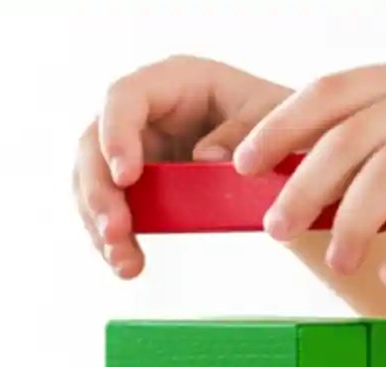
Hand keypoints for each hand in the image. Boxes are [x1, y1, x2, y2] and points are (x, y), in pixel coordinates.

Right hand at [74, 55, 290, 277]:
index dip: (116, 135)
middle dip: (99, 191)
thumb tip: (203, 158)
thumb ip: (246, 131)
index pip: (126, 97)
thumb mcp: (278, 119)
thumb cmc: (285, 123)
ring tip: (125, 263)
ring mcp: (138, 148)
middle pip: (95, 143)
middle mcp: (146, 112)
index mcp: (176, 81)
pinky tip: (128, 265)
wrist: (291, 153)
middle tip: (115, 232)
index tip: (126, 177)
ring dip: (101, 224)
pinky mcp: (140, 183)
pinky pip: (113, 208)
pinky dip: (115, 239)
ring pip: (94, 181)